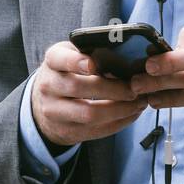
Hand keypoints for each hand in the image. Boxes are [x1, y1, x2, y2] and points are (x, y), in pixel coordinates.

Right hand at [30, 41, 148, 146]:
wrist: (45, 103)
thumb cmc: (68, 72)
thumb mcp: (72, 55)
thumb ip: (91, 52)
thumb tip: (126, 58)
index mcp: (52, 61)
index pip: (59, 59)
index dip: (76, 62)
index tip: (93, 65)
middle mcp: (48, 86)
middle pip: (78, 88)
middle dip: (112, 89)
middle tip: (134, 88)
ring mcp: (55, 112)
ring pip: (89, 114)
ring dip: (119, 109)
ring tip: (138, 103)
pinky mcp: (66, 131)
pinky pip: (96, 130)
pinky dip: (119, 122)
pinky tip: (131, 114)